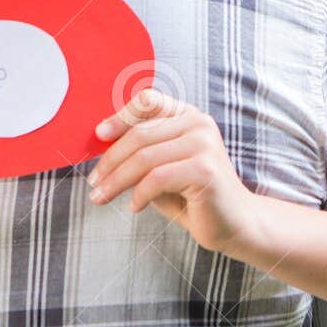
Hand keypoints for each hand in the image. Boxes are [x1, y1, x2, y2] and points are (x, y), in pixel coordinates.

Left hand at [89, 89, 263, 254]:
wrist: (233, 224)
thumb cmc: (192, 197)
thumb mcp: (161, 167)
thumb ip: (140, 153)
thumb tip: (100, 144)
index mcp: (188, 116)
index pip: (148, 101)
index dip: (120, 116)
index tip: (99, 136)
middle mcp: (199, 123)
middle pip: (139, 134)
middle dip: (110, 161)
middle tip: (93, 183)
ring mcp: (205, 144)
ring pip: (144, 158)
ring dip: (116, 181)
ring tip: (101, 197)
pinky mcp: (205, 170)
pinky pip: (157, 179)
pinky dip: (139, 195)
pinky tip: (135, 207)